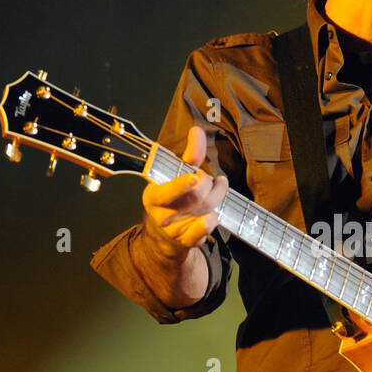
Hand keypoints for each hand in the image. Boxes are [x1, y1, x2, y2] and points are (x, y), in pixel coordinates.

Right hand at [141, 126, 227, 251]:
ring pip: (205, 211)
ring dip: (217, 196)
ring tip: (218, 186)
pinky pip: (203, 232)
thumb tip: (196, 130)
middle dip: (208, 184)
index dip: (180, 185)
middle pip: (196, 198)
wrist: (163, 234)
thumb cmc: (173, 197)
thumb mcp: (175, 175)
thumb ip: (189, 154)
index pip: (166, 192)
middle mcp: (162, 214)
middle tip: (206, 178)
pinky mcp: (186, 241)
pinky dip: (211, 221)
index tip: (194, 177)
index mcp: (153, 196)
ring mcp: (174, 229)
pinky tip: (214, 213)